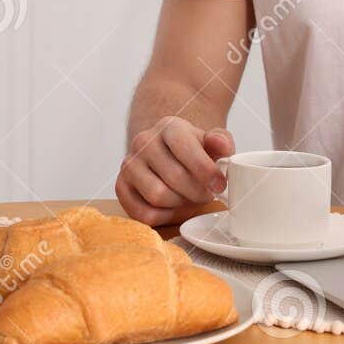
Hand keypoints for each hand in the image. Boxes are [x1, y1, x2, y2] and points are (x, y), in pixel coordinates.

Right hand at [117, 118, 235, 225]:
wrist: (168, 156)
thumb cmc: (193, 152)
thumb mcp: (211, 143)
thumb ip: (222, 142)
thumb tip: (222, 144)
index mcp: (169, 127)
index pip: (185, 147)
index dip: (205, 170)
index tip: (220, 185)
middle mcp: (144, 141)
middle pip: (174, 177)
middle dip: (197, 192)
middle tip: (206, 194)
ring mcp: (129, 163)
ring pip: (157, 196)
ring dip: (179, 204)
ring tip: (188, 198)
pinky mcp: (121, 186)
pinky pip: (143, 213)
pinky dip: (163, 216)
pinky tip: (172, 207)